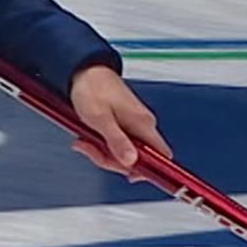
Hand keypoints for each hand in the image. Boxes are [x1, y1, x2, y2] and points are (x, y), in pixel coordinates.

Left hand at [68, 64, 170, 179]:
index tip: (130, 175)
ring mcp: (133, 126)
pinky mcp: (123, 126)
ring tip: (85, 142)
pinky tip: (88, 139)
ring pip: (124, 154)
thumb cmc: (92, 88)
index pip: (162, 156)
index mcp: (143, 124)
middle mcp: (143, 126)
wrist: (84, 71)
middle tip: (92, 150)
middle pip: (138, 160)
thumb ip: (117, 142)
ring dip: (102, 154)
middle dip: (112, 161)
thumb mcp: (100, 119)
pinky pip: (116, 145)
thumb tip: (132, 163)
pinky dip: (101, 146)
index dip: (151, 171)